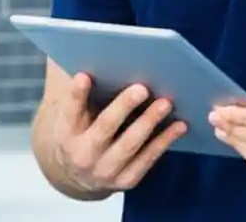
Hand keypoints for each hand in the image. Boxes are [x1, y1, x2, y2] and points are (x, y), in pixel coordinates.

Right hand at [52, 73, 186, 194]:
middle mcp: (82, 155)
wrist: (80, 176)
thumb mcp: (76, 116)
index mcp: (66, 133)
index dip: (77, 93)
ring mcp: (104, 171)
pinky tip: (179, 125)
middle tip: (142, 87)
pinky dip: (164, 141)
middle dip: (123, 107)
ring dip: (149, 122)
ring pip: (129, 145)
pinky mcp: (125, 181)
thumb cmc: (83, 132)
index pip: (70, 110)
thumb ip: (87, 95)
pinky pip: (147, 159)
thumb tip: (107, 64)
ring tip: (166, 103)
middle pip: (104, 128)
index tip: (85, 75)